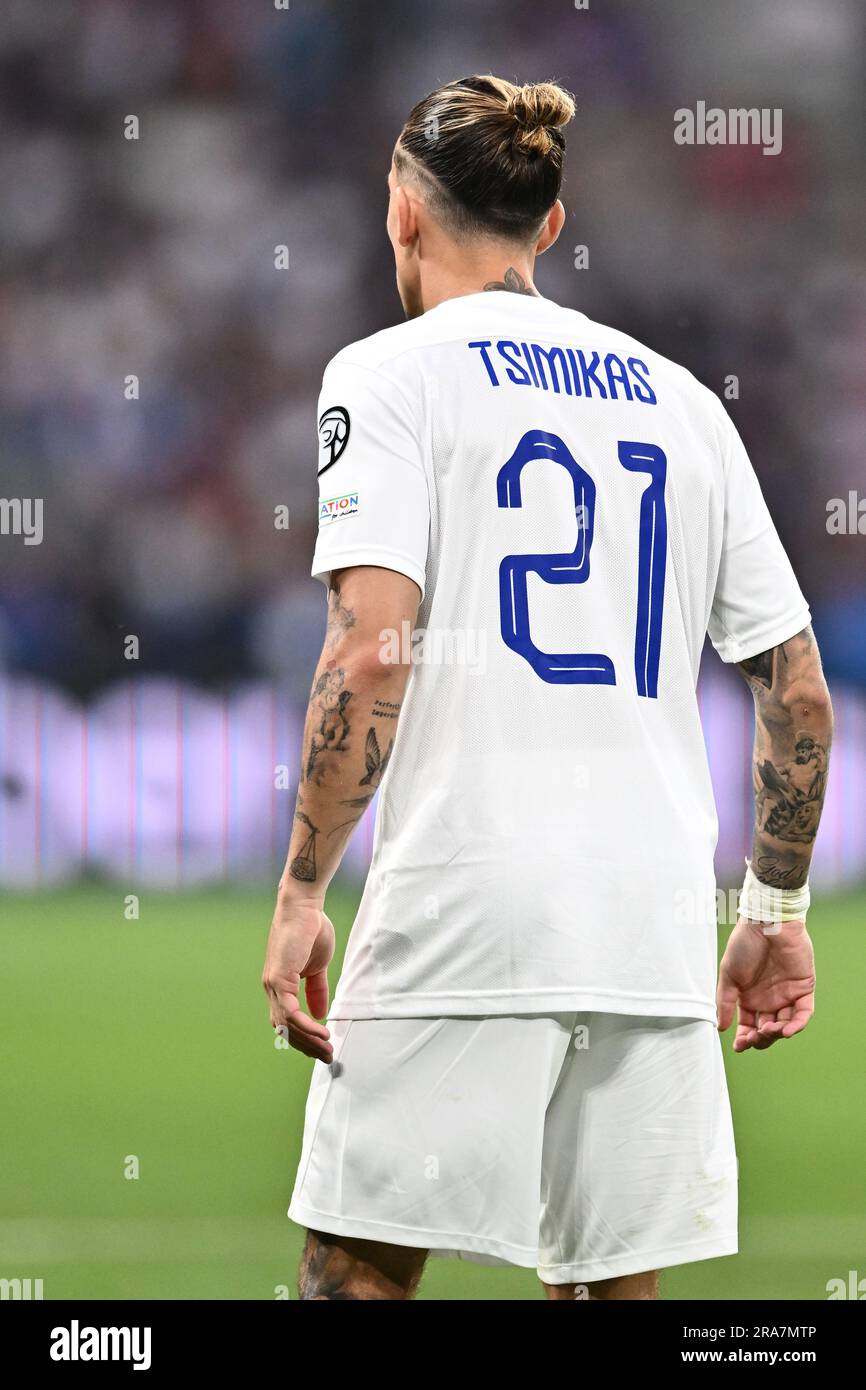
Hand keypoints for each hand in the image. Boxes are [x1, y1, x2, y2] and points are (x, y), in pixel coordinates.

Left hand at [262, 892, 335, 1061]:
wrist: (304, 906)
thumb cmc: (310, 929)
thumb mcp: (318, 966)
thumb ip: (317, 989)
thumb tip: (320, 1013)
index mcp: (280, 986)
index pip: (288, 1022)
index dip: (304, 1038)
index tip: (323, 1047)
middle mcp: (272, 989)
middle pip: (285, 1029)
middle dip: (307, 1046)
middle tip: (327, 1057)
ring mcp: (273, 985)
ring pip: (286, 1025)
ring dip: (308, 1041)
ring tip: (327, 1049)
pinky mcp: (278, 978)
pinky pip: (290, 1011)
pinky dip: (305, 1025)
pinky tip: (321, 1032)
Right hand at [716, 917, 814, 1051]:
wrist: (766, 923)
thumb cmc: (744, 944)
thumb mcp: (729, 974)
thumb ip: (726, 1001)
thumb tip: (721, 1027)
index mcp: (749, 998)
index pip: (748, 1026)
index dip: (744, 1039)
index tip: (739, 1047)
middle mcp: (768, 999)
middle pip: (766, 1030)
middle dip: (760, 1039)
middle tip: (753, 1037)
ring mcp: (786, 995)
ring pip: (785, 1025)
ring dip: (776, 1034)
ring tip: (767, 1031)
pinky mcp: (803, 989)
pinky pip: (803, 1013)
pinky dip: (796, 1024)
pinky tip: (785, 1030)